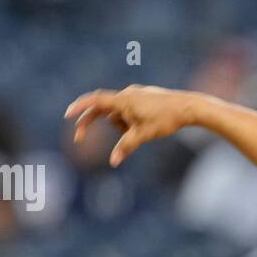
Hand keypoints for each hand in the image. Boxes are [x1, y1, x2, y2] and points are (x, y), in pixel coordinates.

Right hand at [64, 84, 201, 166]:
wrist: (189, 107)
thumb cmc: (166, 119)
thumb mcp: (144, 135)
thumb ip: (126, 147)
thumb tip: (113, 162)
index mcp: (123, 100)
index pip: (95, 101)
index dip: (79, 107)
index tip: (67, 114)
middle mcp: (126, 94)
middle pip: (102, 110)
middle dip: (92, 123)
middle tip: (78, 138)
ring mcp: (135, 95)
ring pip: (118, 114)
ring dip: (121, 126)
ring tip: (143, 131)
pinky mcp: (143, 98)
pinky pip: (129, 111)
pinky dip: (130, 122)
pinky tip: (148, 126)